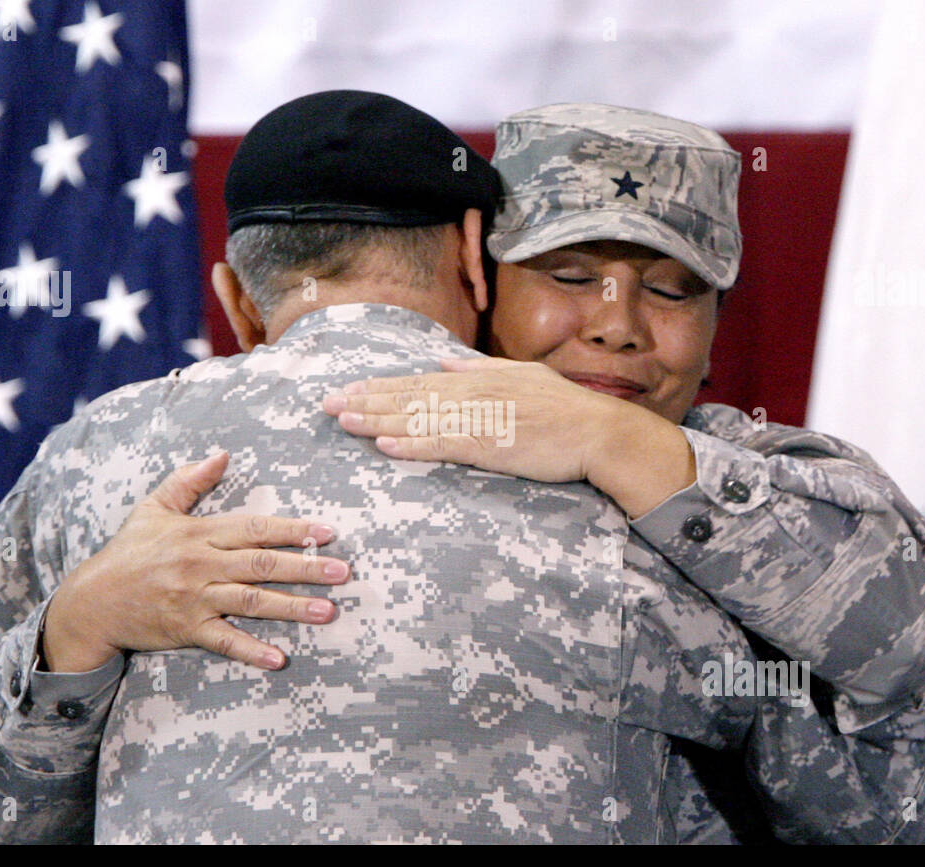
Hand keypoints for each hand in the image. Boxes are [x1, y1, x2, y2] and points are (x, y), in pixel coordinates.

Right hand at [42, 452, 348, 672]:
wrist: (92, 601)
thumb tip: (221, 454)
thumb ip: (188, 480)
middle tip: (343, 572)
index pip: (255, 528)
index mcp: (199, 533)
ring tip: (328, 611)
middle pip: (261, 564)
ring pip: (251, 601)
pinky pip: (224, 641)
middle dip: (306, 567)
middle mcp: (201, 565)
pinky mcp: (187, 629)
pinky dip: (251, 650)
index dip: (292, 529)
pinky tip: (279, 658)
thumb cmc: (129, 551)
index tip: (327, 531)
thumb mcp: (154, 508)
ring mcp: (195, 599)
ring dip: (292, 607)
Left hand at [322, 357, 695, 516]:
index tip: (347, 391)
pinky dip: (414, 444)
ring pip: (419, 419)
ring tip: (344, 421)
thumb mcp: (523, 376)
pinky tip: (386, 446)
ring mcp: (482, 418)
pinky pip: (445, 444)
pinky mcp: (492, 445)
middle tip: (326, 404)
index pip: (417, 383)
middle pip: (409, 397)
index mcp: (478, 379)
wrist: (598, 431)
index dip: (379, 387)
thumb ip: (481, 369)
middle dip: (365, 400)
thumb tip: (446, 362)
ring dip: (379, 419)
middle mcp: (474, 393)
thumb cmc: (565, 409)